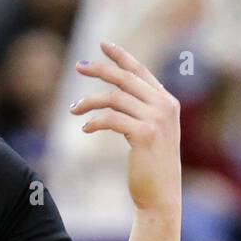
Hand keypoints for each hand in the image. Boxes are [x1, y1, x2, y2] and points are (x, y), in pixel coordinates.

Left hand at [69, 40, 181, 213]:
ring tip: (73, 109)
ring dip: (89, 101)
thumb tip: (114, 96)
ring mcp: (157, 119)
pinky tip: (85, 128)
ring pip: (114, 97)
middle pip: (125, 78)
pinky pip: (111, 119)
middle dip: (99, 69)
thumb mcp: (149, 133)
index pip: (141, 71)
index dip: (121, 56)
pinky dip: (95, 122)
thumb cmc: (151, 167)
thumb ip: (139, 111)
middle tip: (77, 66)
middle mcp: (164, 106)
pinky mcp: (145, 134)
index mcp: (167, 101)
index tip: (103, 44)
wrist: (160, 195)